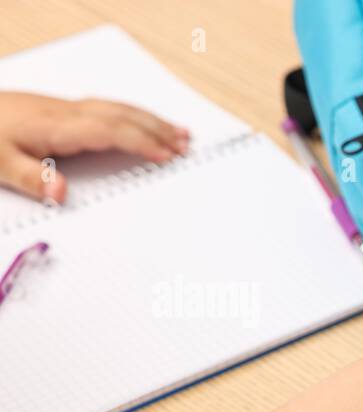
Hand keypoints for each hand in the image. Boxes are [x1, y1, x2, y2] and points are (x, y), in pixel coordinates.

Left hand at [0, 92, 189, 202]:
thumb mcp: (0, 163)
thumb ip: (33, 179)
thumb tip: (61, 195)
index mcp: (58, 127)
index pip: (110, 131)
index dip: (140, 142)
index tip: (166, 155)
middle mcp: (68, 114)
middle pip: (123, 116)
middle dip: (158, 130)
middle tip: (187, 145)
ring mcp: (68, 110)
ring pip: (119, 109)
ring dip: (152, 120)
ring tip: (180, 132)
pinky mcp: (64, 110)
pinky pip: (110, 109)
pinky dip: (134, 115)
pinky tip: (141, 122)